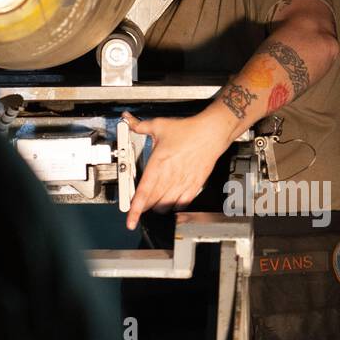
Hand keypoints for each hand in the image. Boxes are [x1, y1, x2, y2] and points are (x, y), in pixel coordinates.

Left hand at [121, 109, 232, 230]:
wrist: (211, 133)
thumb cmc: (188, 130)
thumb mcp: (159, 125)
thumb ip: (140, 126)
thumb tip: (128, 119)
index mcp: (158, 164)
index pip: (143, 192)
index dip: (135, 209)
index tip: (130, 219)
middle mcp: (169, 177)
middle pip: (152, 202)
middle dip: (143, 207)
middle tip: (138, 207)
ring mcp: (183, 183)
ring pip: (166, 206)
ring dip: (156, 207)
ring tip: (152, 204)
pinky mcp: (194, 186)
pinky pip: (182, 204)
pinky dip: (173, 208)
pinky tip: (170, 205)